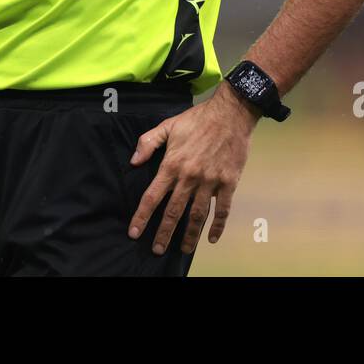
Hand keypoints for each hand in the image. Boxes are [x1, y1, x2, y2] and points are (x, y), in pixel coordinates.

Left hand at [126, 83, 259, 254]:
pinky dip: (217, 225)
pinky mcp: (228, 182)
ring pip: (197, 215)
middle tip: (156, 250)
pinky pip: (222, 209)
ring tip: (183, 250)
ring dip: (190, 235)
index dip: (142, 216)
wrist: (231, 113)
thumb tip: (133, 161)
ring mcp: (210, 181)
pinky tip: (212, 238)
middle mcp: (189, 176)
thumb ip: (148, 142)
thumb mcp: (168, 125)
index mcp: (172, 164)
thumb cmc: (198, 119)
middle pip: (173, 211)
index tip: (134, 232)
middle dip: (163, 233)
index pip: (152, 196)